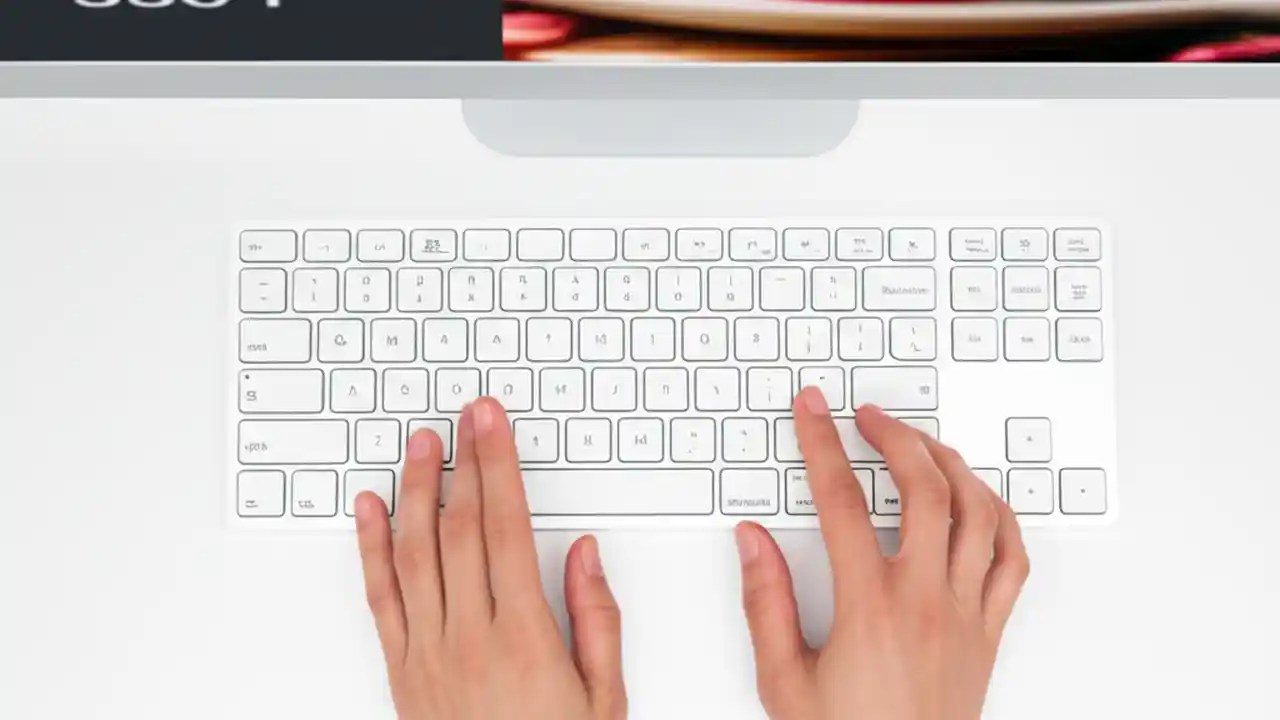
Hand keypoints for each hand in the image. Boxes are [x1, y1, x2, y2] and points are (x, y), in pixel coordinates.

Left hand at [354, 398, 626, 719]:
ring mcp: (427, 653)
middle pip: (460, 529)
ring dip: (416, 491)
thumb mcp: (604, 699)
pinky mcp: (401, 670)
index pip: (505, 528)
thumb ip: (595, 619)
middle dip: (464, 462)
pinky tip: (371, 510)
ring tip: (420, 445)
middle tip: (467, 414)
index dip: (498, 466)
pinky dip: (371, 548)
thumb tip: (583, 551)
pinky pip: (381, 598)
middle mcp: (468, 638)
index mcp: (524, 638)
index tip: (494, 425)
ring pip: (414, 553)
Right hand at [736, 388, 1029, 719]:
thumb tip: (753, 542)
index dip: (822, 445)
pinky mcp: (989, 633)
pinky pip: (1013, 560)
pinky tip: (980, 500)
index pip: (842, 503)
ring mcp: (966, 614)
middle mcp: (925, 602)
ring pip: (977, 514)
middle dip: (895, 437)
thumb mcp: (784, 680)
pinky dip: (1001, 518)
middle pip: (924, 490)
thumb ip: (766, 604)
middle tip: (868, 417)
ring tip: (921, 443)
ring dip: (950, 464)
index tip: (812, 411)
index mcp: (870, 608)